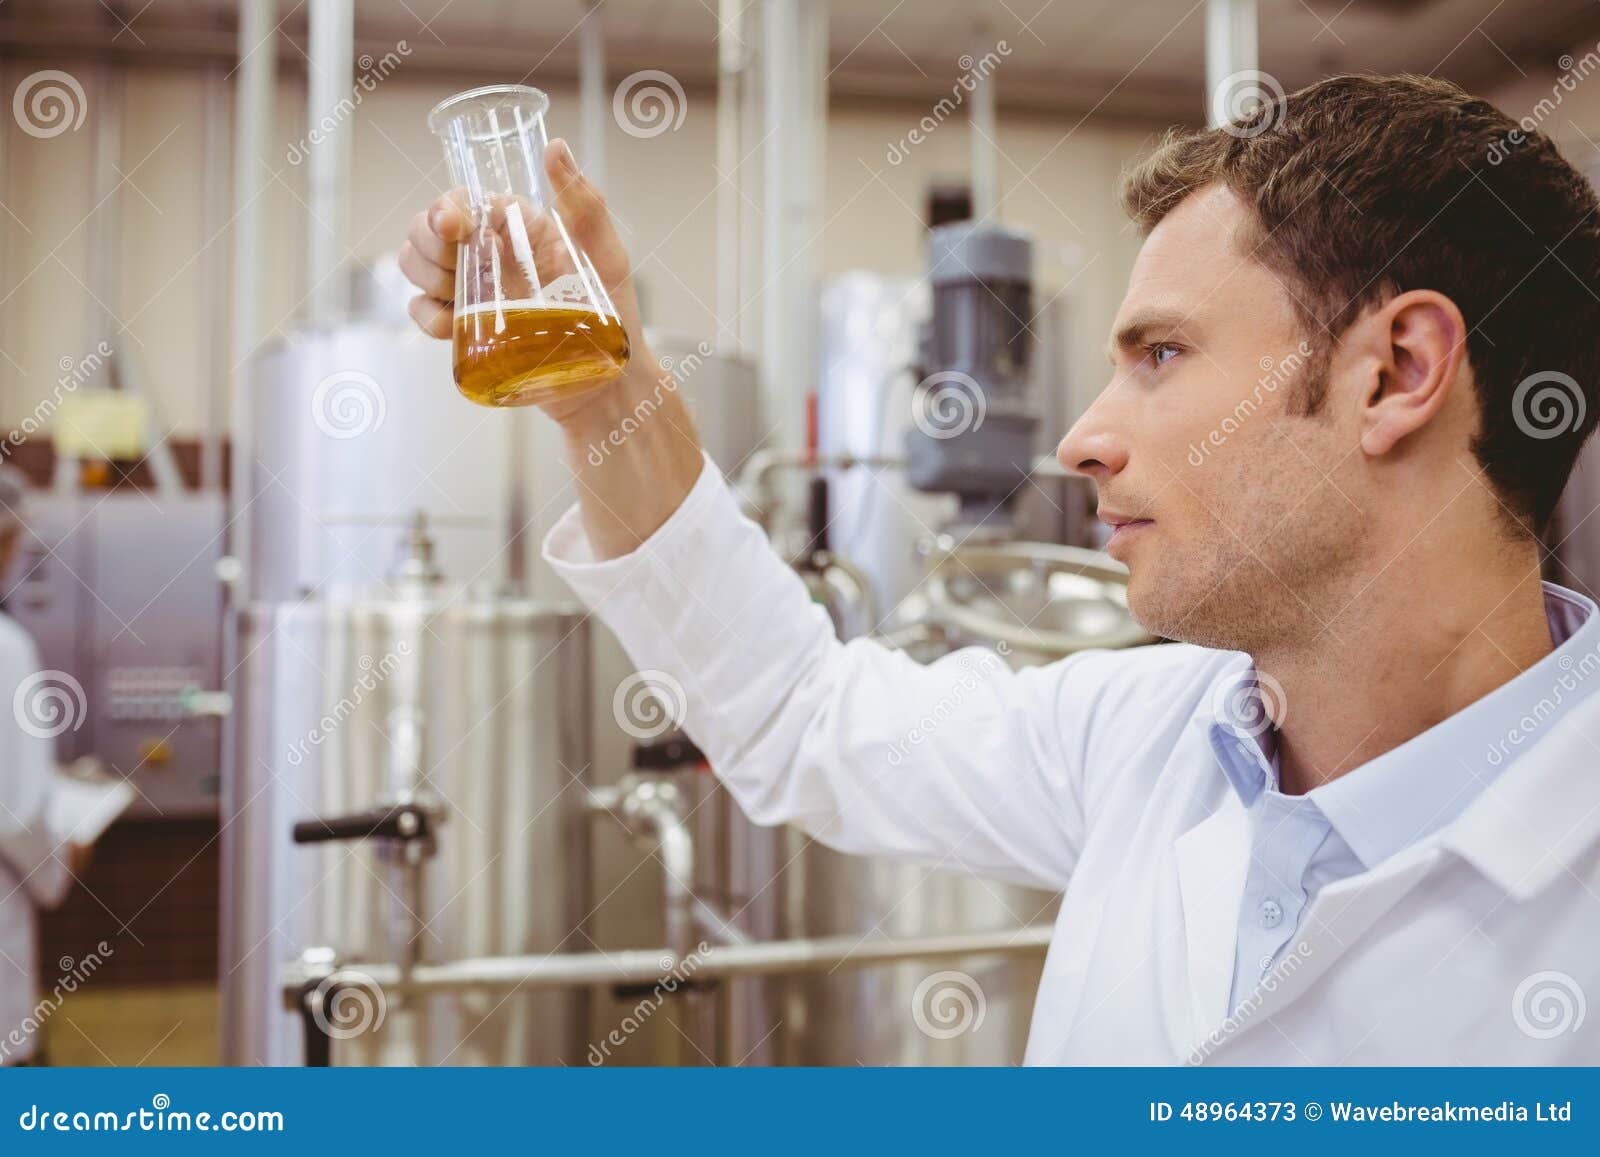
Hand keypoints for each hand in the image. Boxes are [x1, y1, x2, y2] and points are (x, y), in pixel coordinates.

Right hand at [399, 137, 651, 424]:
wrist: (608, 383)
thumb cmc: (615, 314)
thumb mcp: (606, 254)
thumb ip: (584, 202)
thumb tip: (554, 146)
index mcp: (517, 224)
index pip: (461, 200)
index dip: (445, 209)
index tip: (454, 228)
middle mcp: (490, 251)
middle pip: (425, 229)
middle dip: (429, 246)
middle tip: (459, 273)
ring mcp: (474, 289)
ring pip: (415, 264)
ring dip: (425, 277)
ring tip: (464, 299)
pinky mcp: (467, 327)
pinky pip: (422, 311)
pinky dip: (427, 315)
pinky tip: (453, 327)